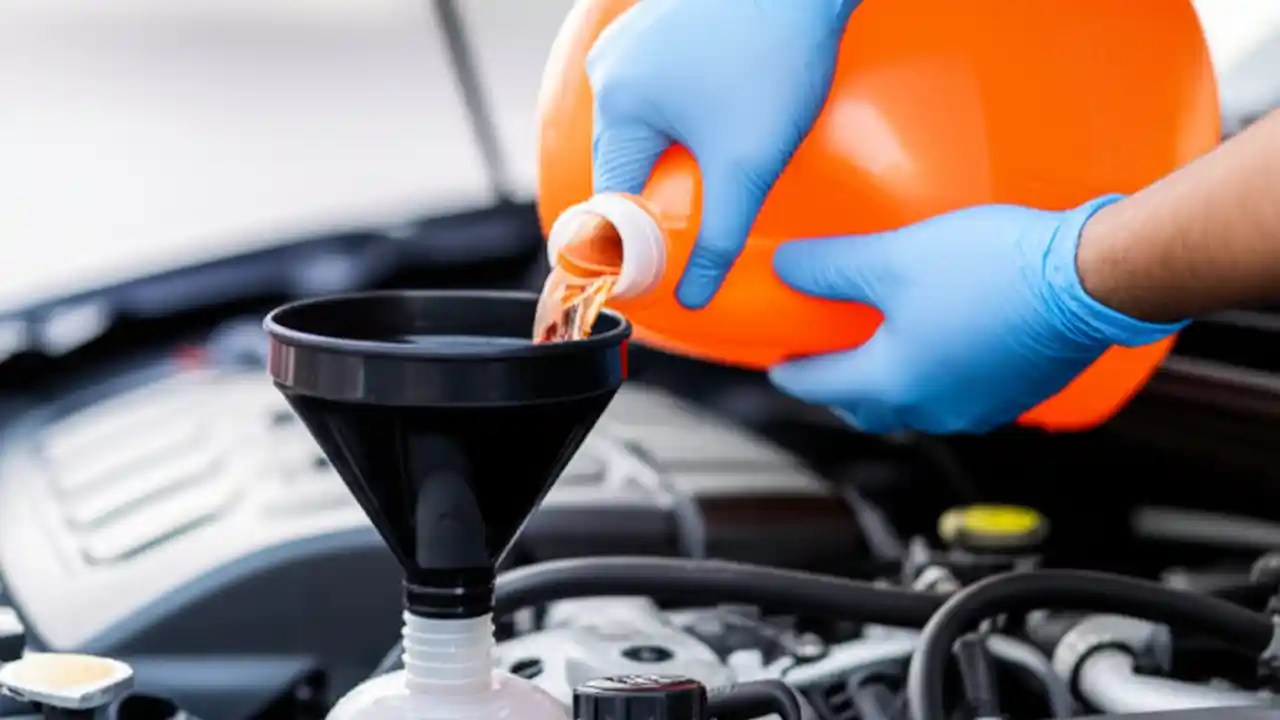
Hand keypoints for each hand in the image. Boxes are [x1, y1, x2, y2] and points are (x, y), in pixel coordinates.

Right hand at [587, 0, 858, 307]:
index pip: (611, 195)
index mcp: (618, 103)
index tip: (660, 264)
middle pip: (625, 157)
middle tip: (700, 210)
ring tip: (717, 158)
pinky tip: (719, 113)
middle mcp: (611, 67)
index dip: (635, 237)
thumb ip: (717, 239)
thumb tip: (693, 296)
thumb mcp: (747, 166)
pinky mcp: (659, 22)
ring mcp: (633, 39)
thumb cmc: (776, 57)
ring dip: (671, 149)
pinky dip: (680, 112)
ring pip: (642, 121)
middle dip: (658, 189)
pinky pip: (657, 86)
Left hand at [768, 196, 1186, 433]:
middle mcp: (932, 408)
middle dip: (838, 386)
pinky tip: (938, 342)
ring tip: (879, 346)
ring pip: (913, 404)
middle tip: (824, 356)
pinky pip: (956, 394)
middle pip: (866, 406)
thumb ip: (831, 268)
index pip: (821, 386)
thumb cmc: (992, 270)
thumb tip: (785, 268)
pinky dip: (932, 376)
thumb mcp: (893, 258)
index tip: (776, 364)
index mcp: (893, 383)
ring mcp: (977, 408)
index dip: (791, 371)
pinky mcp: (1014, 395)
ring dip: (888, 384)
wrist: (1088, 280)